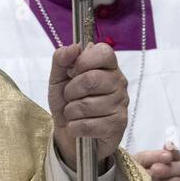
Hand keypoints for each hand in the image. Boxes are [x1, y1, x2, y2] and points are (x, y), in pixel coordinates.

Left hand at [49, 41, 127, 169]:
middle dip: (70, 91)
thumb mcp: (58, 78)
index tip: (73, 71)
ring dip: (71, 111)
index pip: (103, 52)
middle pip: (92, 79)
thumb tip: (74, 47)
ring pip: (87, 105)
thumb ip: (62, 59)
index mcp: (107, 67)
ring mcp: (121, 104)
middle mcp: (119, 82)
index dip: (82, 61)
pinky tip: (78, 126)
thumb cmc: (67, 102)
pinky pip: (88, 125)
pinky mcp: (118, 125)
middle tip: (69, 97)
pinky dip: (75, 127)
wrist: (69, 133)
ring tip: (74, 113)